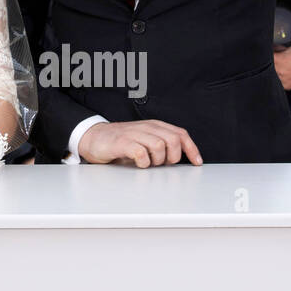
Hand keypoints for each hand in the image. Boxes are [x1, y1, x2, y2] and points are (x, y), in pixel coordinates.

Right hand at [78, 120, 202, 166]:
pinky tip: (138, 164)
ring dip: (158, 160)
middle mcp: (146, 127)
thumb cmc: (119, 142)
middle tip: (163, 164)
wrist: (93, 137)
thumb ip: (160, 147)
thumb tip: (178, 160)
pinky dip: (143, 162)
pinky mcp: (122, 143)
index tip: (197, 162)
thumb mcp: (144, 142)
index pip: (180, 134)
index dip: (191, 149)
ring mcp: (134, 134)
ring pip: (159, 145)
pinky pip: (141, 152)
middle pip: (173, 140)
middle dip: (173, 157)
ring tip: (148, 164)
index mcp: (154, 126)